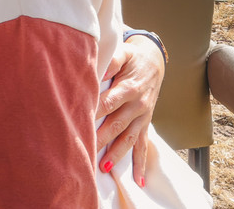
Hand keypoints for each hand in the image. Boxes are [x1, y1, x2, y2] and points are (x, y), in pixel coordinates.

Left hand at [96, 36, 164, 183]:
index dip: (94, 112)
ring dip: (116, 154)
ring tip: (103, 167)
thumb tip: (98, 72)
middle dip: (100, 138)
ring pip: (128, 138)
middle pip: (116, 124)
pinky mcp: (146, 123)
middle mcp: (138, 105)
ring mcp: (143, 116)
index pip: (108, 103)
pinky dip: (141, 163)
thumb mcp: (123, 53)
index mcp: (129, 88)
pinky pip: (144, 145)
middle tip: (84, 150)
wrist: (154, 60)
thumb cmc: (132, 57)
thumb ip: (111, 61)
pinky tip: (138, 179)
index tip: (79, 121)